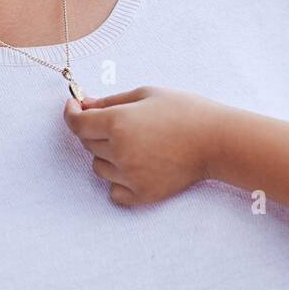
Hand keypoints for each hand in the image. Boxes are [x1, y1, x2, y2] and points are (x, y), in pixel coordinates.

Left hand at [62, 86, 221, 206]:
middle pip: (87, 144)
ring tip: (135, 144)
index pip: (76, 124)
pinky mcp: (141, 194)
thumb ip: (110, 101)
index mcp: (117, 123)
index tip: (75, 107)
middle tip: (120, 121)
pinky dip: (118, 181)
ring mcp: (129, 176)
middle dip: (95, 130)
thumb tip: (84, 106)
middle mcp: (118, 151)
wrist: (217, 141)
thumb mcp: (146, 94)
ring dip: (107, 155)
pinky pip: (113, 191)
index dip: (71, 113)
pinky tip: (135, 167)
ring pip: (99, 167)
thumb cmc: (185, 111)